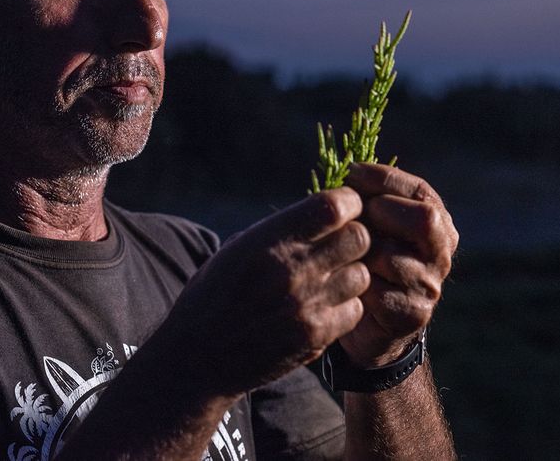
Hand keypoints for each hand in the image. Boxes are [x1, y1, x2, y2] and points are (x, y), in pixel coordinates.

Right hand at [159, 188, 373, 396]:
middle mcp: (292, 270)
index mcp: (269, 240)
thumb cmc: (214, 294)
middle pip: (360, 238)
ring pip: (362, 275)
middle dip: (354, 236)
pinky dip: (345, 306)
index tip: (342, 208)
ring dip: (351, 273)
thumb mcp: (238, 248)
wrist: (197, 357)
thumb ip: (282, 231)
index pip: (333, 206)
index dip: (347, 202)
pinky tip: (323, 306)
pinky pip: (355, 310)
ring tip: (329, 278)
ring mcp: (307, 306)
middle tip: (339, 245)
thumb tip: (324, 212)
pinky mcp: (316, 336)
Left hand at [338, 163, 458, 367]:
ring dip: (360, 252)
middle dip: (383, 211)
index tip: (351, 172)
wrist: (368, 321)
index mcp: (437, 224)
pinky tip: (347, 282)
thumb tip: (348, 170)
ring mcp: (430, 286)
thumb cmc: (364, 259)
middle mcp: (441, 253)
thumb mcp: (369, 224)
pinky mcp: (413, 315)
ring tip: (345, 254)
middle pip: (424, 219)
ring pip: (392, 256)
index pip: (420, 191)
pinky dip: (356, 284)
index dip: (384, 178)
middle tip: (356, 217)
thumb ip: (367, 199)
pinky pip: (379, 291)